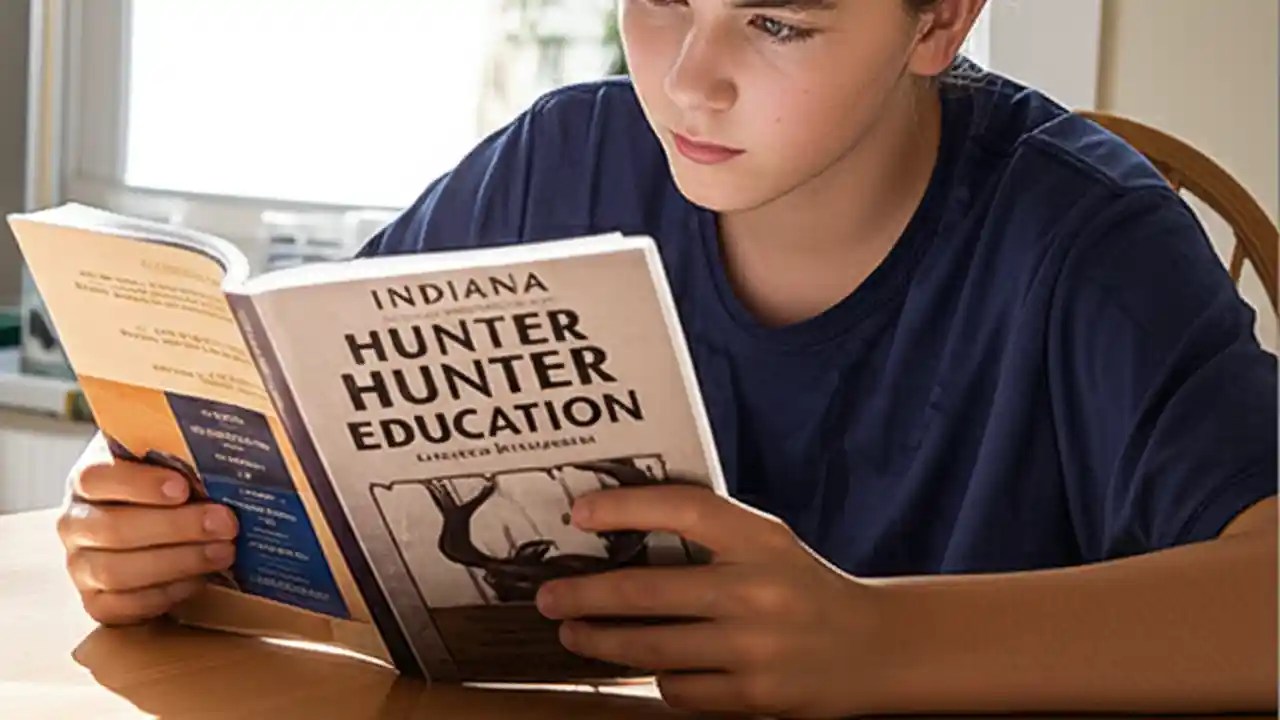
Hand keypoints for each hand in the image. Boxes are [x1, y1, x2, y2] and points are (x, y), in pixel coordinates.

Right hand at [57, 433, 238, 624]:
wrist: (158, 529)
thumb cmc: (167, 491)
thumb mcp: (170, 467)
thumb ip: (183, 464)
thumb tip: (226, 468)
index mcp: (87, 481)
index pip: (98, 478)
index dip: (139, 484)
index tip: (183, 487)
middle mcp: (75, 524)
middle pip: (113, 529)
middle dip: (176, 527)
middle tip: (225, 524)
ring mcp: (80, 566)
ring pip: (117, 571)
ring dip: (179, 562)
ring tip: (223, 551)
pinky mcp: (96, 602)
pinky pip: (126, 606)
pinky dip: (168, 593)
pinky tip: (201, 578)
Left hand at [535, 485, 888, 717]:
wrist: (871, 647)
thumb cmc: (802, 586)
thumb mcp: (767, 543)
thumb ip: (711, 533)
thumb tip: (621, 528)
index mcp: (761, 539)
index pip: (683, 509)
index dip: (625, 506)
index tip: (579, 513)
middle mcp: (757, 590)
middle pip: (647, 589)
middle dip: (585, 596)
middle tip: (550, 598)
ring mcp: (755, 648)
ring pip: (651, 647)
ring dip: (601, 641)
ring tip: (574, 634)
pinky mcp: (754, 696)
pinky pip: (679, 689)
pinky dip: (656, 677)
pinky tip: (646, 666)